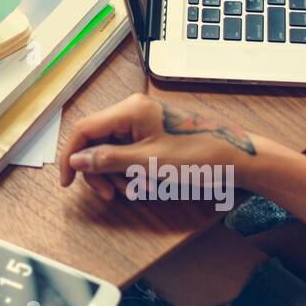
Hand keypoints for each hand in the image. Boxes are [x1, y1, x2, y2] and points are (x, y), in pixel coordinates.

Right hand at [60, 93, 256, 199]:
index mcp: (130, 110)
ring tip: (135, 190)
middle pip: (97, 140)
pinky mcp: (154, 131)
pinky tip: (145, 183)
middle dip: (99, 170)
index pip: (85, 129)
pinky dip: (130, 170)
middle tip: (110, 195)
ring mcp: (145, 120)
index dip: (71, 156)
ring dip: (116, 173)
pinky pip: (129, 150)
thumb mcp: (148, 163)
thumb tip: (76, 159)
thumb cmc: (199, 156)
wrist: (238, 158)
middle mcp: (134, 110)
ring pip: (112, 148)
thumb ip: (108, 159)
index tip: (67, 182)